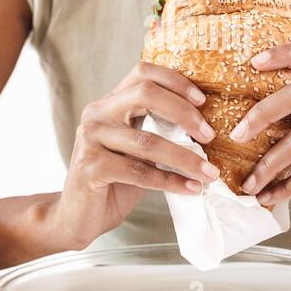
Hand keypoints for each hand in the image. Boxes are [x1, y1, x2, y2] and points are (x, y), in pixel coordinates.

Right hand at [52, 62, 218, 250]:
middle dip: (184, 113)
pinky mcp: (90, 167)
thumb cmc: (115, 182)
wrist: (79, 217)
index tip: (203, 101)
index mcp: (110, 103)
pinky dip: (170, 181)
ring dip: (185, 158)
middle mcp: (96, 114)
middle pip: (145, 94)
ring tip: (210, 172)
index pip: (143, 72)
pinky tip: (191, 189)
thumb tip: (204, 128)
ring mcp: (90, 139)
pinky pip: (139, 172)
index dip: (176, 82)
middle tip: (209, 135)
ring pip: (147, 141)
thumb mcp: (138, 150)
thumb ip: (159, 131)